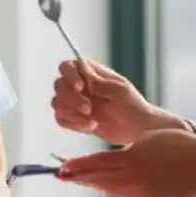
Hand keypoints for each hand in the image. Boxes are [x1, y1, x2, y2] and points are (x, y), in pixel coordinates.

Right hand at [51, 59, 176, 144]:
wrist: (138, 130)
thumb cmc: (133, 105)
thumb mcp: (120, 90)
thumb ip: (99, 81)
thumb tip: (82, 67)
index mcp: (91, 73)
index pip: (68, 66)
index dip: (69, 75)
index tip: (80, 87)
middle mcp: (80, 86)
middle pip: (59, 85)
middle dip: (71, 98)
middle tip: (88, 108)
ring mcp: (76, 103)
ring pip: (57, 103)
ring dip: (71, 113)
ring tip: (91, 121)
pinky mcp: (75, 119)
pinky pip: (61, 119)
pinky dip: (72, 124)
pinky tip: (89, 127)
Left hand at [56, 129, 195, 196]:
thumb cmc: (182, 147)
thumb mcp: (149, 140)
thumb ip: (128, 150)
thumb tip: (114, 158)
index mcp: (131, 160)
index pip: (97, 164)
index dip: (78, 166)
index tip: (62, 167)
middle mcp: (133, 179)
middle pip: (98, 179)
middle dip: (79, 177)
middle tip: (60, 176)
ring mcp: (141, 192)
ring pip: (109, 188)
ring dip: (92, 184)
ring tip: (78, 180)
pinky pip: (123, 194)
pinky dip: (109, 189)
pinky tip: (103, 187)